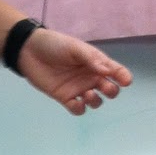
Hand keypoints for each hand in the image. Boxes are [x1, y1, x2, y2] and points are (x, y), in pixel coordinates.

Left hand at [17, 28, 131, 115]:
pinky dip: (80, 109)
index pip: (115, 72)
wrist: (29, 51)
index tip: (125, 81)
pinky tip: (76, 102)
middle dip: (111, 91)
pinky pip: (78, 109)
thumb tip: (108, 72)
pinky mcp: (65, 98)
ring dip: (95, 101)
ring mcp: (78, 89)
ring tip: (86, 93)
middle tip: (103, 87)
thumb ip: (91, 59)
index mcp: (96, 63)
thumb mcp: (75, 48)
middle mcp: (90, 77)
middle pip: (109, 90)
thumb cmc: (55, 45)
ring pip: (95, 102)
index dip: (123, 77)